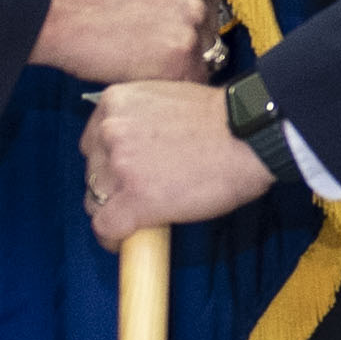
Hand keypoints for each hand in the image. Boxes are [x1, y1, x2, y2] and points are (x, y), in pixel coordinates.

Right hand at [30, 0, 213, 82]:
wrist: (59, 12)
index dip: (184, 8)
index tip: (167, 20)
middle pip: (207, 17)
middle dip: (185, 32)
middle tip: (152, 41)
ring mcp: (193, 17)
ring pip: (203, 49)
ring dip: (179, 57)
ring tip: (144, 57)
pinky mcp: (183, 54)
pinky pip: (192, 77)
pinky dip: (172, 80)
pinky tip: (146, 72)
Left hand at [79, 80, 271, 246]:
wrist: (248, 135)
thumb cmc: (220, 118)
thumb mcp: (164, 100)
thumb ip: (139, 119)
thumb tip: (134, 149)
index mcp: (114, 102)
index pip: (92, 141)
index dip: (107, 162)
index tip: (123, 174)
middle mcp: (110, 131)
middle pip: (92, 170)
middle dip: (111, 184)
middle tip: (138, 193)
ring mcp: (120, 166)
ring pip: (95, 200)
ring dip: (114, 209)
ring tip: (139, 215)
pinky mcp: (134, 200)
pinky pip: (105, 228)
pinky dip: (113, 238)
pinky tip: (127, 239)